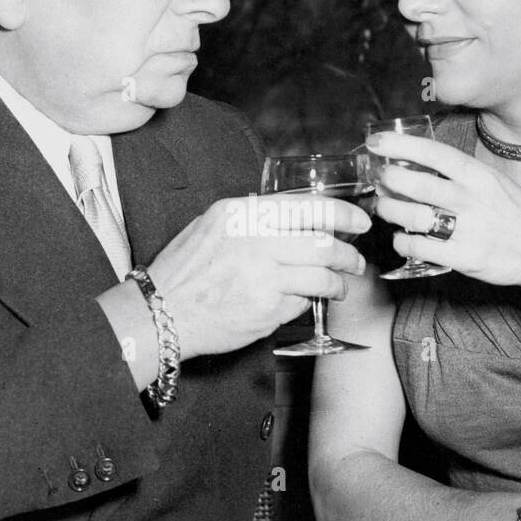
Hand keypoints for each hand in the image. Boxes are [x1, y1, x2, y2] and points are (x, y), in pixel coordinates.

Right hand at [147, 195, 370, 359]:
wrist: (160, 313)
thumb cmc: (186, 270)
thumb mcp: (213, 225)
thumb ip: (254, 219)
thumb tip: (301, 220)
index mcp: (242, 214)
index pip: (308, 207)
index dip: (343, 215)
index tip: (360, 221)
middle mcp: (255, 241)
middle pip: (324, 244)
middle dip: (349, 255)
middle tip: (356, 261)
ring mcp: (262, 277)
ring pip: (322, 277)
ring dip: (338, 283)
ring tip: (339, 286)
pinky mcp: (265, 310)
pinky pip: (302, 303)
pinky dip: (307, 302)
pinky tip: (301, 301)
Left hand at [366, 131, 520, 293]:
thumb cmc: (520, 215)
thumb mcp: (496, 182)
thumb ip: (462, 173)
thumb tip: (419, 164)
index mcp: (480, 175)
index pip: (434, 153)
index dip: (401, 146)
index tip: (377, 142)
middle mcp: (472, 199)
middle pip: (416, 184)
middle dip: (388, 180)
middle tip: (379, 180)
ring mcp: (467, 229)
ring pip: (412, 215)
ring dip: (389, 209)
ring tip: (385, 207)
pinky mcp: (463, 258)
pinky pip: (419, 247)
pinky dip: (402, 240)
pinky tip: (402, 237)